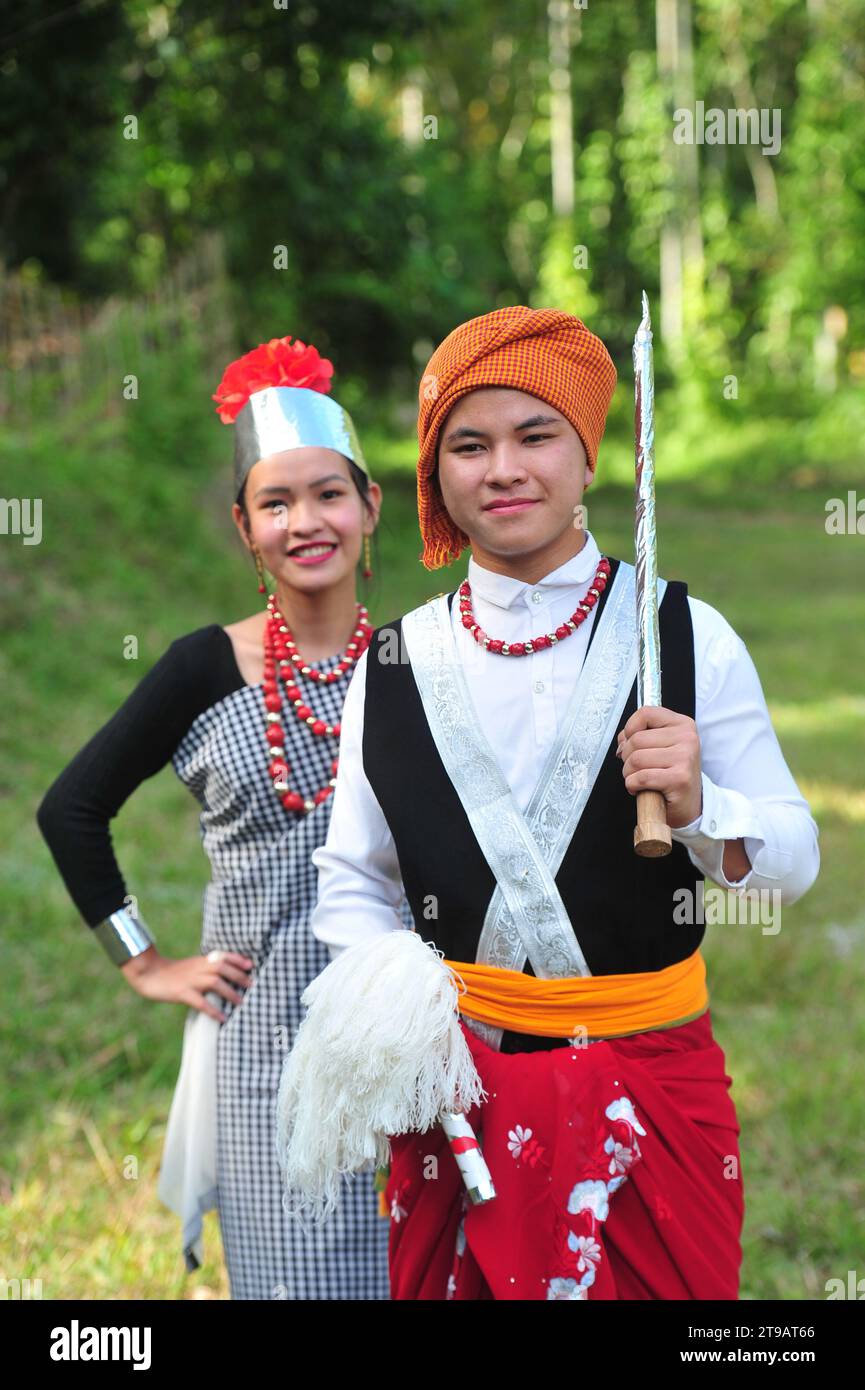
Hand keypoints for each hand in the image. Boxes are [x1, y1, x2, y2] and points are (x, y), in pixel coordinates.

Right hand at [120, 946, 253, 1021]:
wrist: (148, 973)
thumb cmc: (171, 973)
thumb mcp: (191, 967)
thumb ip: (205, 969)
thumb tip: (223, 977)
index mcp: (200, 961)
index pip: (222, 956)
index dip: (237, 959)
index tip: (250, 965)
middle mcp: (197, 968)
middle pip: (222, 967)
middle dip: (238, 975)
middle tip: (252, 985)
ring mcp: (189, 980)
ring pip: (214, 982)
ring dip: (230, 992)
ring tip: (241, 1002)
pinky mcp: (181, 992)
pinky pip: (200, 1001)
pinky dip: (213, 1009)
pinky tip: (222, 1017)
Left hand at [616, 706, 701, 828]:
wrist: (690, 804)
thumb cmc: (672, 775)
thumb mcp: (661, 747)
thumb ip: (640, 735)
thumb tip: (622, 739)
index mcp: (683, 724)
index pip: (646, 713)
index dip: (629, 729)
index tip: (630, 743)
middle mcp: (687, 738)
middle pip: (636, 739)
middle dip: (627, 758)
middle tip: (636, 769)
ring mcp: (685, 758)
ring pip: (636, 759)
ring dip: (629, 774)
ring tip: (639, 780)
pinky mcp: (679, 779)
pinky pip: (641, 777)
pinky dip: (633, 786)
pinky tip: (641, 789)